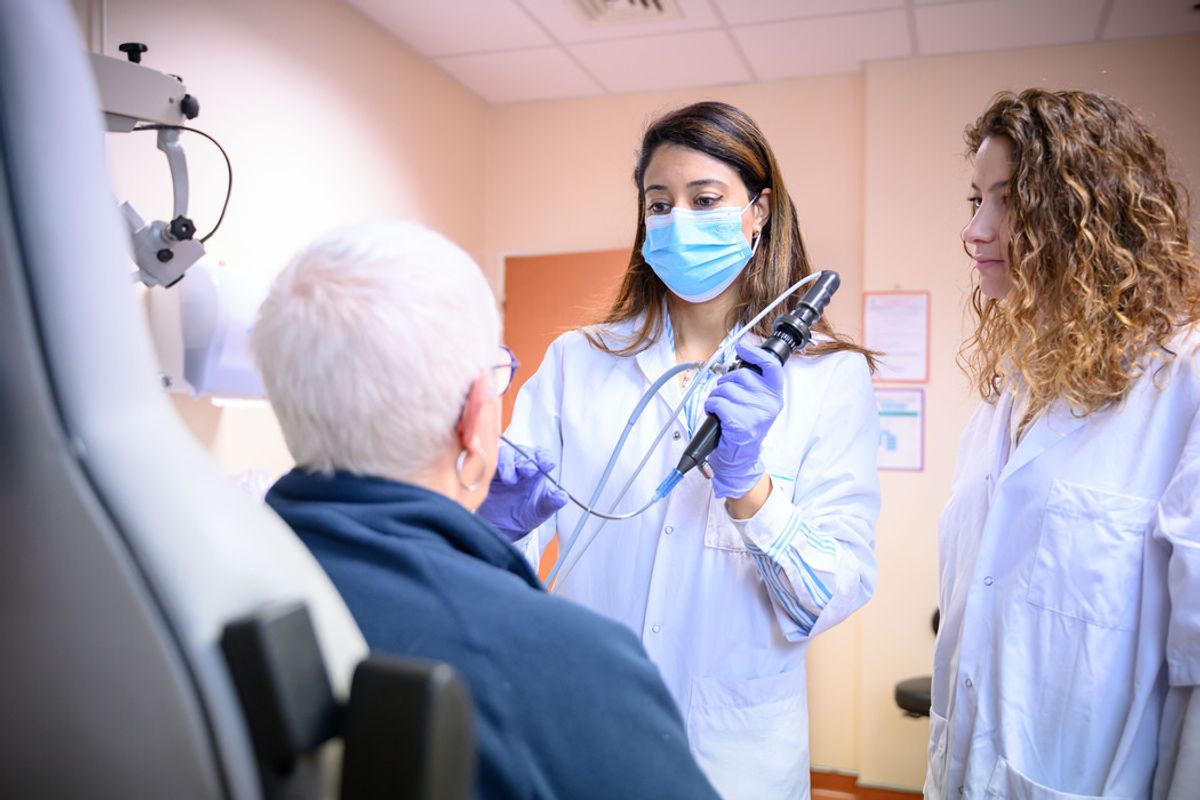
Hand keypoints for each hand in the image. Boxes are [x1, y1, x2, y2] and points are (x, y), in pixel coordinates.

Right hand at [476, 442, 567, 541]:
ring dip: (509, 463)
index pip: (542, 456)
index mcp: (537, 470)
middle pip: (524, 453)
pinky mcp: (488, 472)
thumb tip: (562, 497)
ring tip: (511, 480)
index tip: (547, 464)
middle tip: (528, 471)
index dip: (545, 458)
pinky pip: (490, 463)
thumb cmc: (524, 514)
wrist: (502, 527)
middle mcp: (520, 465)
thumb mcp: (540, 510)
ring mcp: (504, 467)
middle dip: (526, 461)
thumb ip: (551, 502)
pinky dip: (495, 466)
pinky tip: (498, 477)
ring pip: (506, 454)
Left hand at [703, 342, 784, 498]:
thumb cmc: (743, 429)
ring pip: (725, 388)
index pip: (771, 367)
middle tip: (726, 398)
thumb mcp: (756, 405)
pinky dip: (710, 405)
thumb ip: (752, 384)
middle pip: (740, 375)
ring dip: (716, 396)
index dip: (755, 353)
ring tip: (721, 409)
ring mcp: (756, 414)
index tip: (743, 347)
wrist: (739, 459)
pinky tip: (715, 414)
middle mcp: (769, 404)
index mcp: (774, 397)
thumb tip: (737, 363)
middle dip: (726, 383)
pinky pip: (717, 401)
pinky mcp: (740, 423)